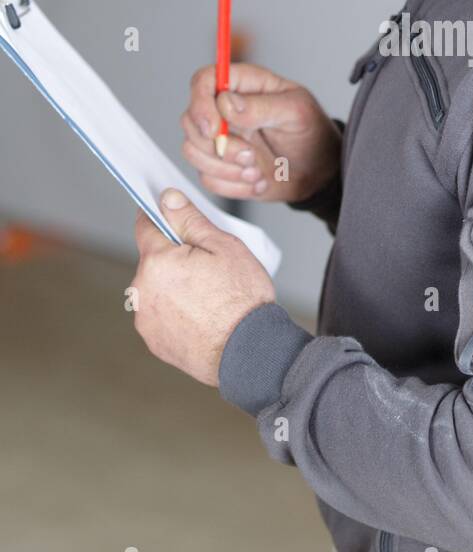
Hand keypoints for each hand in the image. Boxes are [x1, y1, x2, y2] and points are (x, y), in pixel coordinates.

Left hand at [131, 189, 275, 385]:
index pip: (146, 225)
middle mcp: (142, 290)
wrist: (249, 352)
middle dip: (174, 257)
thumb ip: (191, 220)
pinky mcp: (154, 340)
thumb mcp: (224, 246)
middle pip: (153, 259)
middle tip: (208, 268)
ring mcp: (146, 318)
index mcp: (157, 261)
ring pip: (156, 288)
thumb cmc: (242, 300)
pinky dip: (175, 311)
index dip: (162, 218)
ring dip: (174, 286)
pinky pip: (160, 314)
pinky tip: (202, 316)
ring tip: (208, 297)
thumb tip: (168, 199)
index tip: (174, 218)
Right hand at [181, 62, 340, 203]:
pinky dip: (234, 185)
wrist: (319, 172)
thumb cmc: (312, 133)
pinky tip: (257, 180)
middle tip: (250, 155)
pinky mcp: (221, 167)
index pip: (204, 81)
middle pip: (190, 120)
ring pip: (193, 151)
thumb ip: (261, 106)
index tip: (214, 128)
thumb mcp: (296, 112)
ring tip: (258, 170)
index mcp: (244, 86)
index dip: (200, 102)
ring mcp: (221, 140)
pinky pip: (208, 178)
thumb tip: (226, 104)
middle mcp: (225, 111)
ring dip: (226, 168)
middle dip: (216, 144)